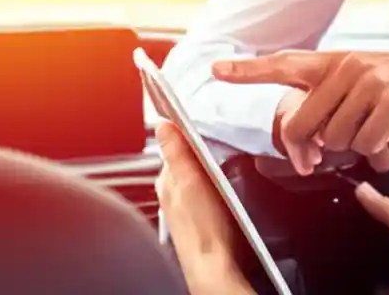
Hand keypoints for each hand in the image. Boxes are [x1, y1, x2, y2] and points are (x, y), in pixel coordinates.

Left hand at [154, 122, 252, 294]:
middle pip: (186, 160)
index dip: (188, 131)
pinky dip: (212, 184)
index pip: (175, 145)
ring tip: (224, 158)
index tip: (203, 121)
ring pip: (195, 176)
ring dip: (207, 166)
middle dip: (199, 149)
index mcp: (167, 181)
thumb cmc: (204, 230)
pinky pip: (203, 192)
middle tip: (219, 137)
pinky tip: (223, 187)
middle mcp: (171, 194)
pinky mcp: (199, 218)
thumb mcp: (190, 181)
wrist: (215, 268)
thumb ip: (176, 152)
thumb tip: (164, 123)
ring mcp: (185, 208)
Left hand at [213, 45, 388, 168]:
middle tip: (329, 155)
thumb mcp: (368, 85)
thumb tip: (312, 144)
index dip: (250, 70)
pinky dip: (383, 149)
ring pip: (337, 140)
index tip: (217, 70)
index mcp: (338, 62)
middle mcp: (349, 68)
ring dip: (359, 147)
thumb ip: (336, 108)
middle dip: (312, 149)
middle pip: (306, 123)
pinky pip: (367, 145)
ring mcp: (370, 84)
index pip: (286, 64)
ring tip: (383, 132)